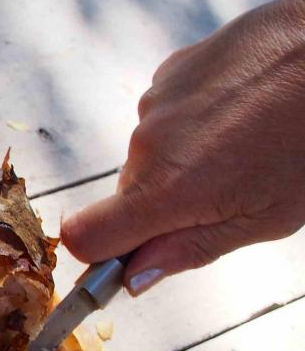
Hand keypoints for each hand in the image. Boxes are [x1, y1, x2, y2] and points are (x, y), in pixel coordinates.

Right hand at [61, 0, 304, 294]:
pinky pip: (165, 116)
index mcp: (168, 190)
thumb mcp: (267, 217)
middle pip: (128, 197)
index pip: (84, 236)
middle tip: (228, 192)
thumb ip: (190, 249)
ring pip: (150, 155)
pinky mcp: (171, 71)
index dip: (99, 256)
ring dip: (183, 159)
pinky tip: (241, 110)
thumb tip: (133, 279)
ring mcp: (156, 102)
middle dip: (164, 205)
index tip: (129, 259)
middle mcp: (147, 145)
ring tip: (245, 143)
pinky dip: (192, 122)